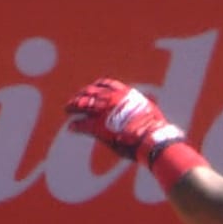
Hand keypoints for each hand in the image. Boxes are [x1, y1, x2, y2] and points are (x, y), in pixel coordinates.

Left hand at [65, 78, 185, 164]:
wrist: (151, 139)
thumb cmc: (154, 128)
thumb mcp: (148, 110)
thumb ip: (139, 106)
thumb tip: (143, 108)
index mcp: (124, 93)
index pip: (105, 84)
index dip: (95, 87)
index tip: (90, 89)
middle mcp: (110, 98)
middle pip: (89, 92)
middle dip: (80, 96)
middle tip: (73, 101)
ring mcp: (102, 111)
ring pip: (81, 105)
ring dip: (72, 107)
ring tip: (68, 110)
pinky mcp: (96, 126)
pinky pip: (80, 123)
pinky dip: (75, 125)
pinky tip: (72, 127)